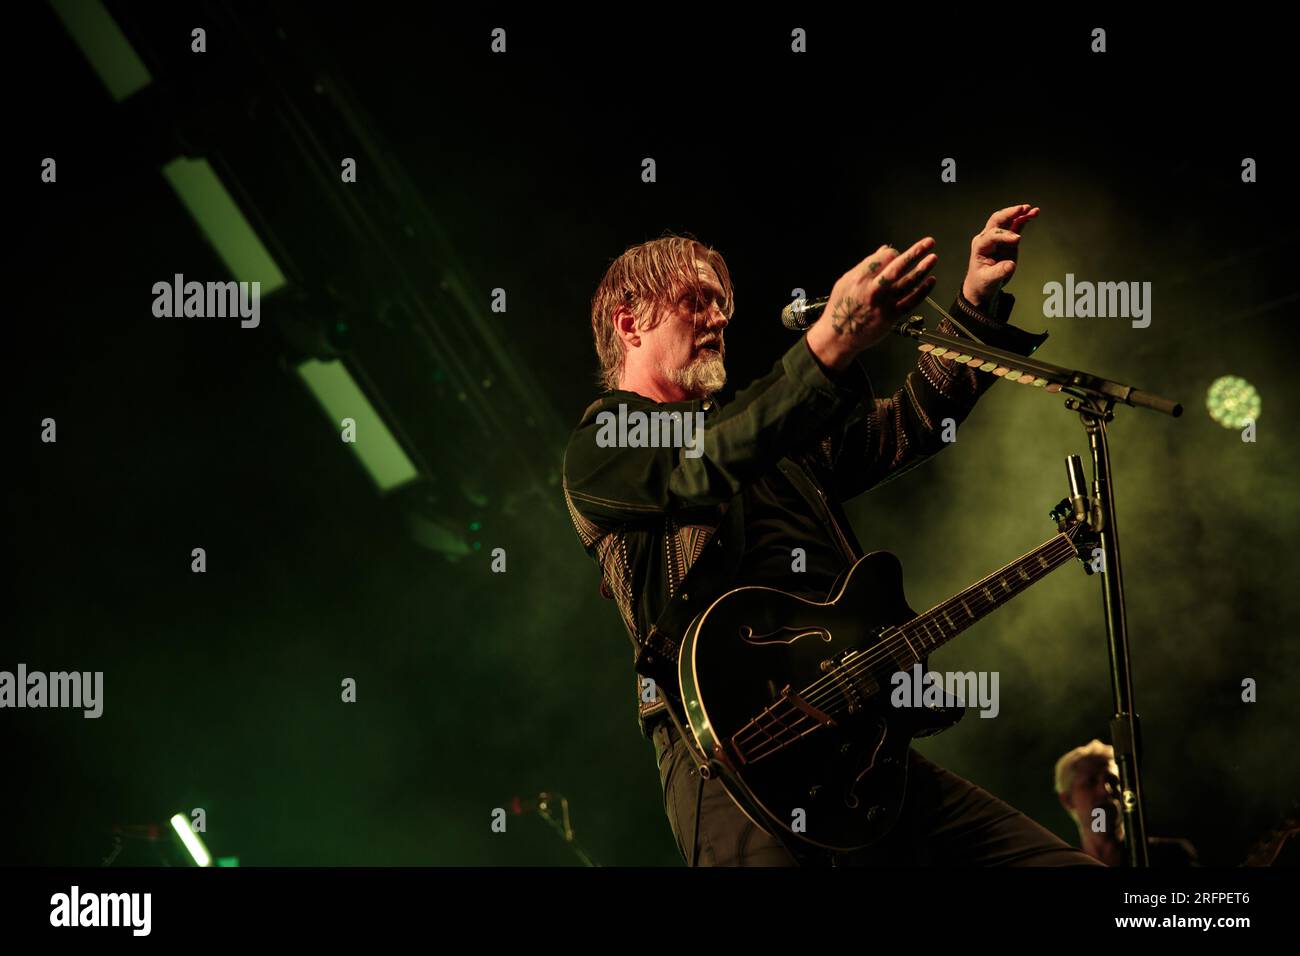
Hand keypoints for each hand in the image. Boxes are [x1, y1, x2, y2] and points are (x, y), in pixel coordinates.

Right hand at [821, 238, 938, 351]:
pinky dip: (923, 290)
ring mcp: (884, 303)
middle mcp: (874, 289)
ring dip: (923, 269)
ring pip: (908, 283)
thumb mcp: (845, 282)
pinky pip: (912, 301)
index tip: (896, 254)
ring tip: (933, 258)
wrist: (838, 336)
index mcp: (861, 278)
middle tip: (929, 242)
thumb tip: (883, 251)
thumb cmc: (840, 308)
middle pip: (898, 266)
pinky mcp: (891, 316)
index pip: (884, 257)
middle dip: (916, 252)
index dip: (893, 253)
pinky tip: (930, 281)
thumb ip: (865, 266)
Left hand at [962, 204, 1038, 310]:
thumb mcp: (988, 280)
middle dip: (1009, 213)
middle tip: (1022, 209)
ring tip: (1032, 209)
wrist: (983, 285)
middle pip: (997, 220)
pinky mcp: (1008, 240)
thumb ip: (999, 272)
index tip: (1017, 239)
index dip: (1004, 235)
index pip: (992, 235)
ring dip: (1019, 213)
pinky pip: (1016, 226)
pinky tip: (1033, 214)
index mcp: (980, 246)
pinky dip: (1024, 219)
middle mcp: (988, 238)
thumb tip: (1010, 265)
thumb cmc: (982, 282)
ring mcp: (998, 238)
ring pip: (1008, 220)